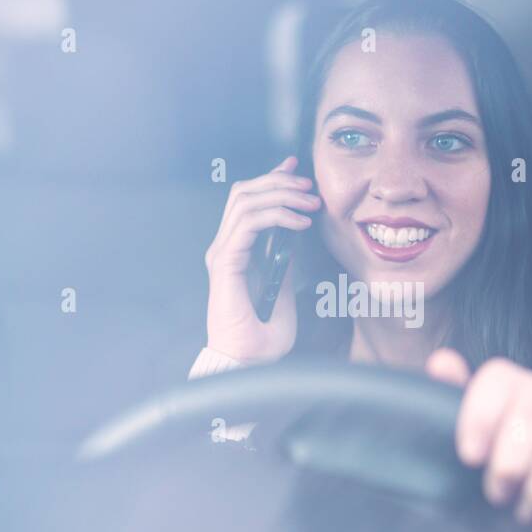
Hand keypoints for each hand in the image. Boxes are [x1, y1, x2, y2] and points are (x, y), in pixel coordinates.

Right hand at [203, 156, 321, 363]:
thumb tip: (295, 236)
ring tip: (309, 203)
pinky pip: (249, 224)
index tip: (296, 168)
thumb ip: (283, 262)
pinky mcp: (225, 263)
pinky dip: (277, 216)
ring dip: (281, 195)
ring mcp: (222, 254)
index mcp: (235, 253)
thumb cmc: (262, 337)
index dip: (270, 179)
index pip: (248, 202)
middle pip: (244, 193)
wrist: (249, 363)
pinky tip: (300, 224)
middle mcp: (224, 248)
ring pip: (245, 201)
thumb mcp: (282, 289)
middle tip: (309, 187)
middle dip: (278, 181)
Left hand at [426, 349, 531, 527]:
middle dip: (512, 457)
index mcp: (522, 390)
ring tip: (527, 512)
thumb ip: (455, 409)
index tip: (469, 459)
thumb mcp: (480, 460)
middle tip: (498, 497)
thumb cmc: (517, 493)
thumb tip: (441, 362)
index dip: (482, 414)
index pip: (501, 377)